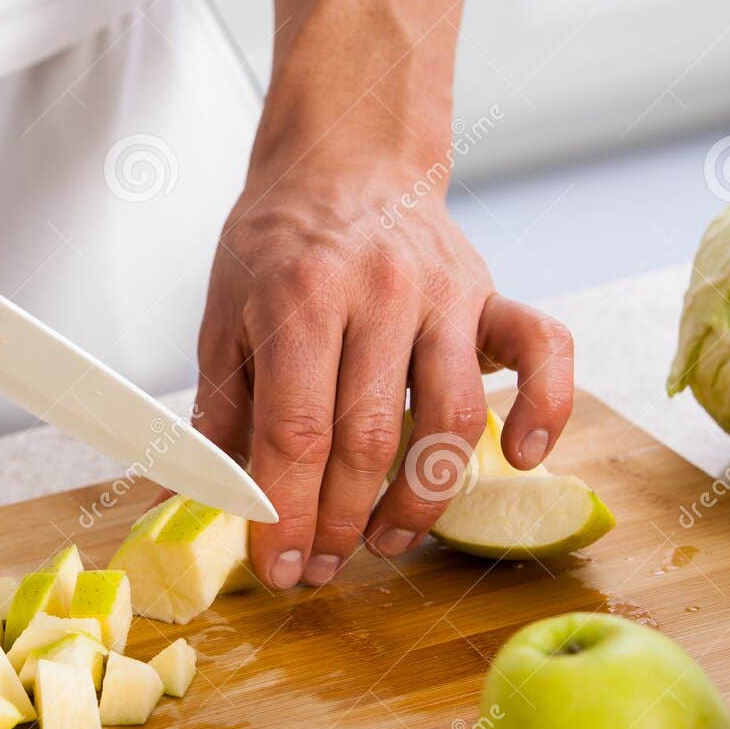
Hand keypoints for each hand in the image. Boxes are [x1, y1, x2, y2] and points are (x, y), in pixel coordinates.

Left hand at [193, 118, 574, 589]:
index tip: (278, 567)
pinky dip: (545, 410)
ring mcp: (443, 294)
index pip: (295, 432)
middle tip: (320, 567)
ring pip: (451, 419)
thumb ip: (217, 415)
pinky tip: (519, 458)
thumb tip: (184, 504)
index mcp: (298, 297)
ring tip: (384, 540)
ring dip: (420, 499)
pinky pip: (545, 353)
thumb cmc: (277, 246)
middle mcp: (376, 293)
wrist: (344, 161)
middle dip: (339, 521)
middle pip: (367, 438)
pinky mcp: (491, 295)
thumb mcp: (223, 320)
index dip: (286, 513)